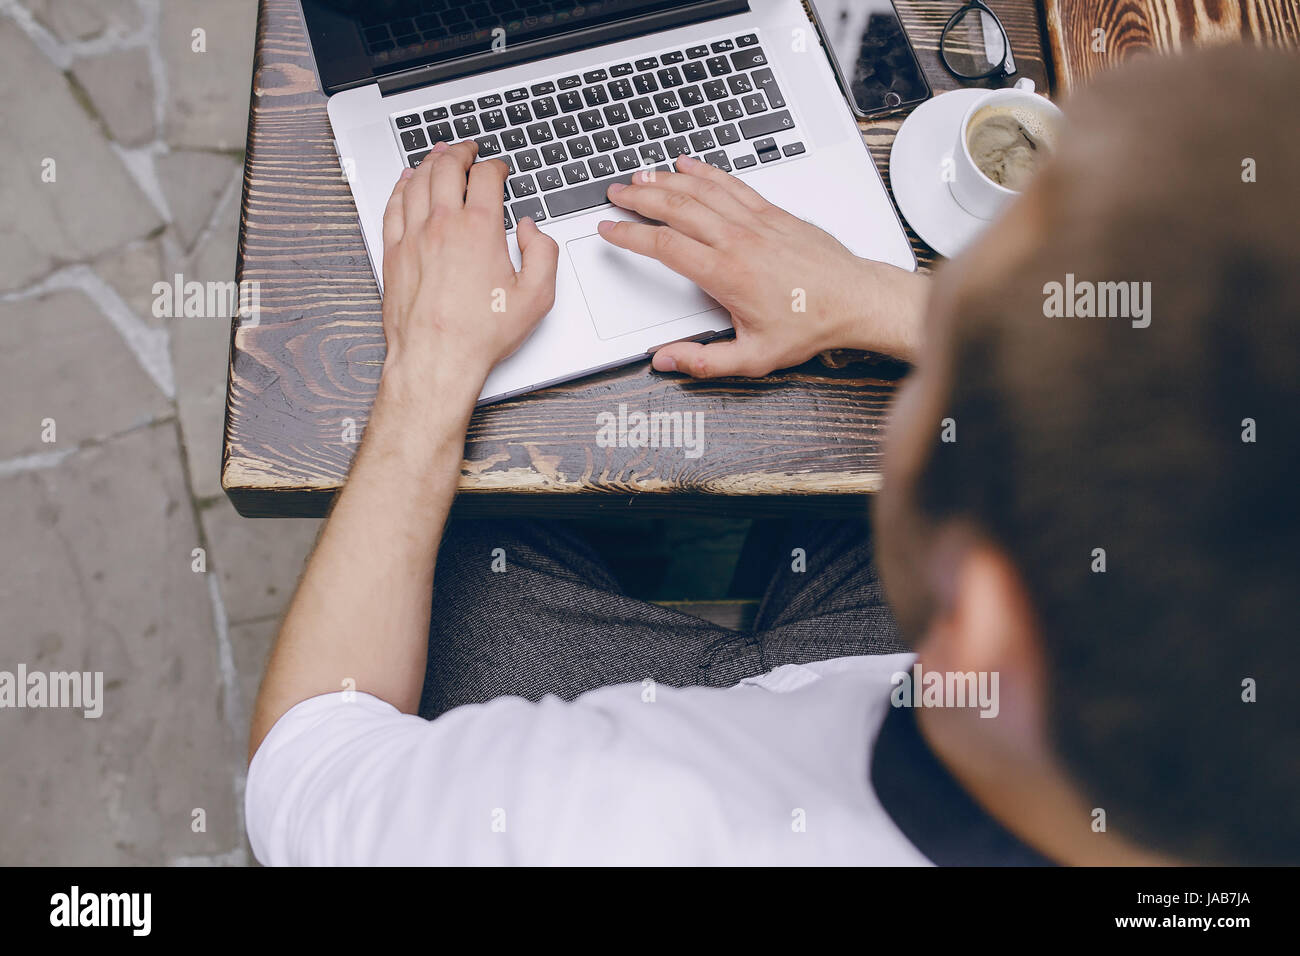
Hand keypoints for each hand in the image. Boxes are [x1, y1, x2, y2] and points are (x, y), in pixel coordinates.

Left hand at [379, 140, 558, 393]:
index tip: (499, 168)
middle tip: (467, 148)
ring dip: (430, 161)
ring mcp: (413, 236)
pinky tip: (405, 181)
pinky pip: (393, 206)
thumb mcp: (536, 297)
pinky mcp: (394, 253)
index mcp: (479, 229)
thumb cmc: (480, 334)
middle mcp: (442, 225)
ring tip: (438, 154)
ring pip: (417, 181)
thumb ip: (543, 253)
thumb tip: (530, 230)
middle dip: (460, 152)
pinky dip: (401, 186)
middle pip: (446, 168)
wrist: (436, 359)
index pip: (485, 177)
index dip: (495, 165)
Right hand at [598, 154, 924, 375]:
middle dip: (639, 198)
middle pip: (676, 208)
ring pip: (700, 190)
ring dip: (665, 180)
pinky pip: (731, 184)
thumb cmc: (810, 325)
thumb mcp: (753, 357)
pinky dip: (705, 171)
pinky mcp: (772, 212)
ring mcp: (756, 222)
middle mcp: (738, 240)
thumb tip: (666, 362)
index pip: (664, 246)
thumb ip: (704, 361)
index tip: (610, 229)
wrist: (854, 300)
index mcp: (726, 274)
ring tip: (640, 176)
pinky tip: (688, 164)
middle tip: (615, 193)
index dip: (630, 235)